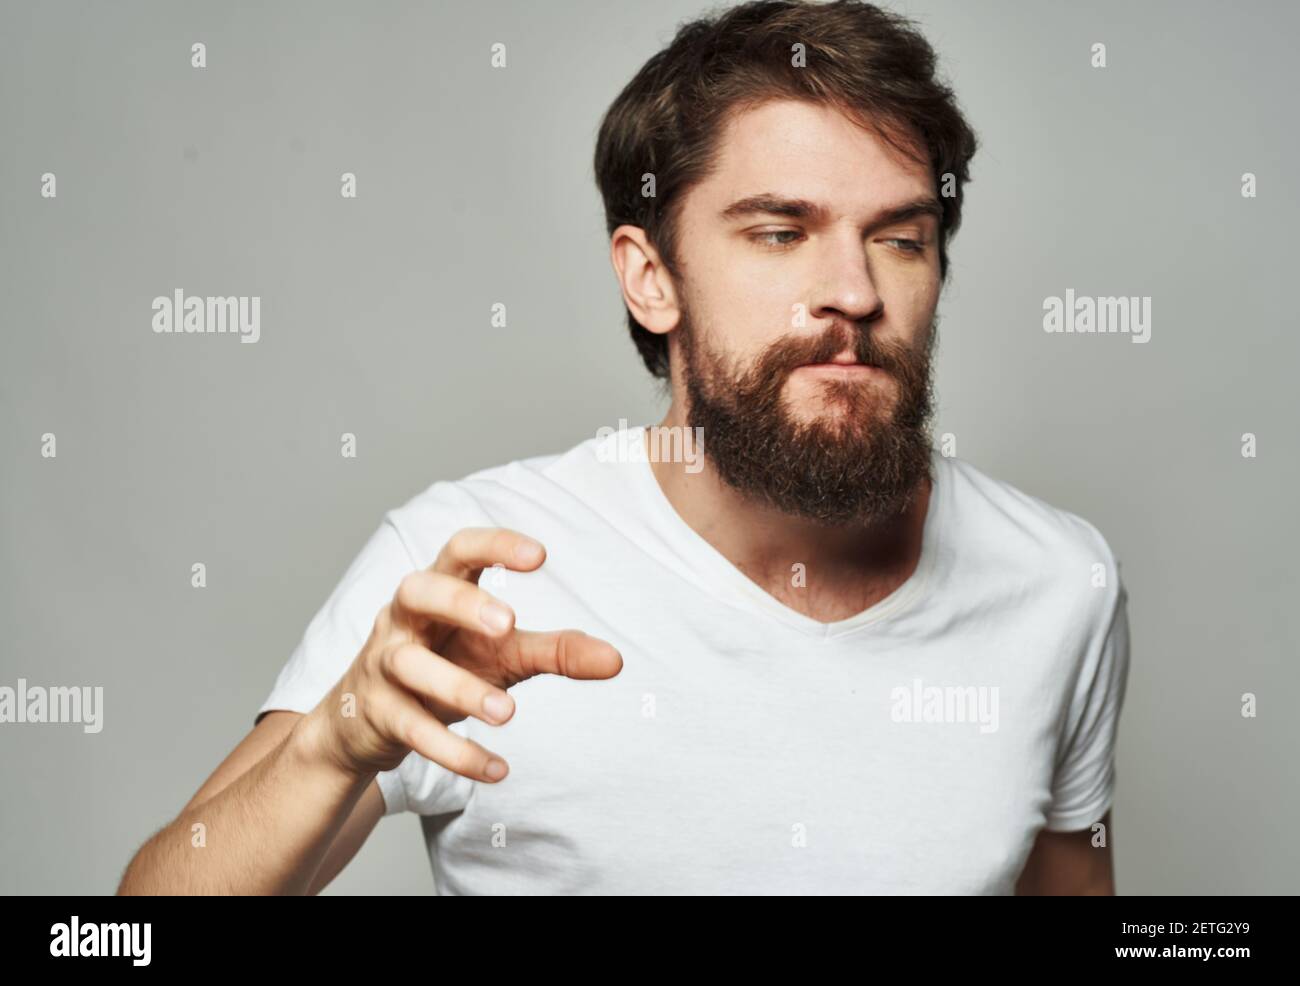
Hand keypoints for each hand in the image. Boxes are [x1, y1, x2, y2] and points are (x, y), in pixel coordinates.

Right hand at [303, 527, 622, 782]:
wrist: (366, 720)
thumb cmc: (446, 664)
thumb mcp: (503, 654)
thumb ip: (557, 651)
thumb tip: (616, 661)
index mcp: (438, 589)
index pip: (458, 550)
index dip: (494, 546)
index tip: (540, 555)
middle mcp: (404, 618)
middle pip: (419, 591)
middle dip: (462, 604)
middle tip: (508, 623)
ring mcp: (384, 664)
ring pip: (410, 666)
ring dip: (459, 688)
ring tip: (508, 714)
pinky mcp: (378, 714)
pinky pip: (412, 730)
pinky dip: (454, 752)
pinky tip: (497, 769)